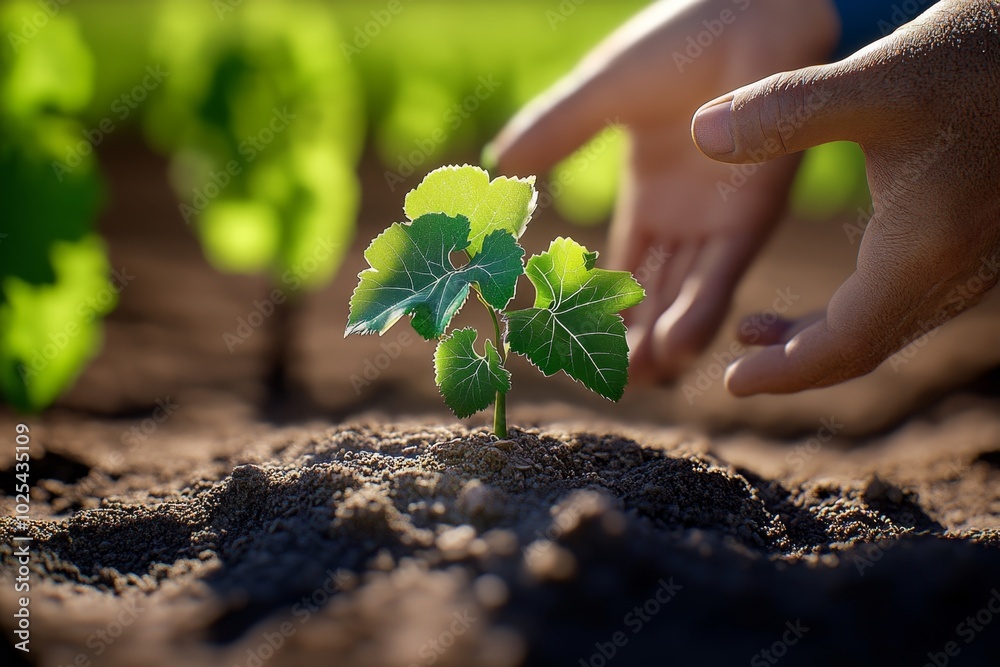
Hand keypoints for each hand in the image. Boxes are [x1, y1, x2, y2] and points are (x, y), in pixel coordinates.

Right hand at [488, 0, 838, 381]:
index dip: (591, 302)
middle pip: (651, 292)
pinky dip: (698, 311)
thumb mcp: (602, 91)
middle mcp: (685, 217)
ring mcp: (718, 219)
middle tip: (609, 381)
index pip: (617, 265)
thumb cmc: (683, 37)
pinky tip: (674, 347)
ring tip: (640, 378)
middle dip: (631, 335)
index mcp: (648, 193)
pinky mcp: (752, 214)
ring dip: (665, 336)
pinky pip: (721, 274)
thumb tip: (496, 164)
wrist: (756, 7)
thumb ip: (555, 130)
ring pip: (685, 294)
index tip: (565, 337)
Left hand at [691, 0, 999, 394]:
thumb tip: (700, 133)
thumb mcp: (871, 84)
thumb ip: (784, 111)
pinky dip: (853, 315)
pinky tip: (822, 298)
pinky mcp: (968, 241)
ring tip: (753, 330)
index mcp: (922, 251)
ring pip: (885, 329)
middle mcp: (954, 270)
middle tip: (735, 374)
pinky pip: (904, 303)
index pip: (845, 345)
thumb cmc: (964, 60)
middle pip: (864, 349)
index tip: (730, 383)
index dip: (784, 371)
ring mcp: (968, 261)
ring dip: (819, 341)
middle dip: (794, 367)